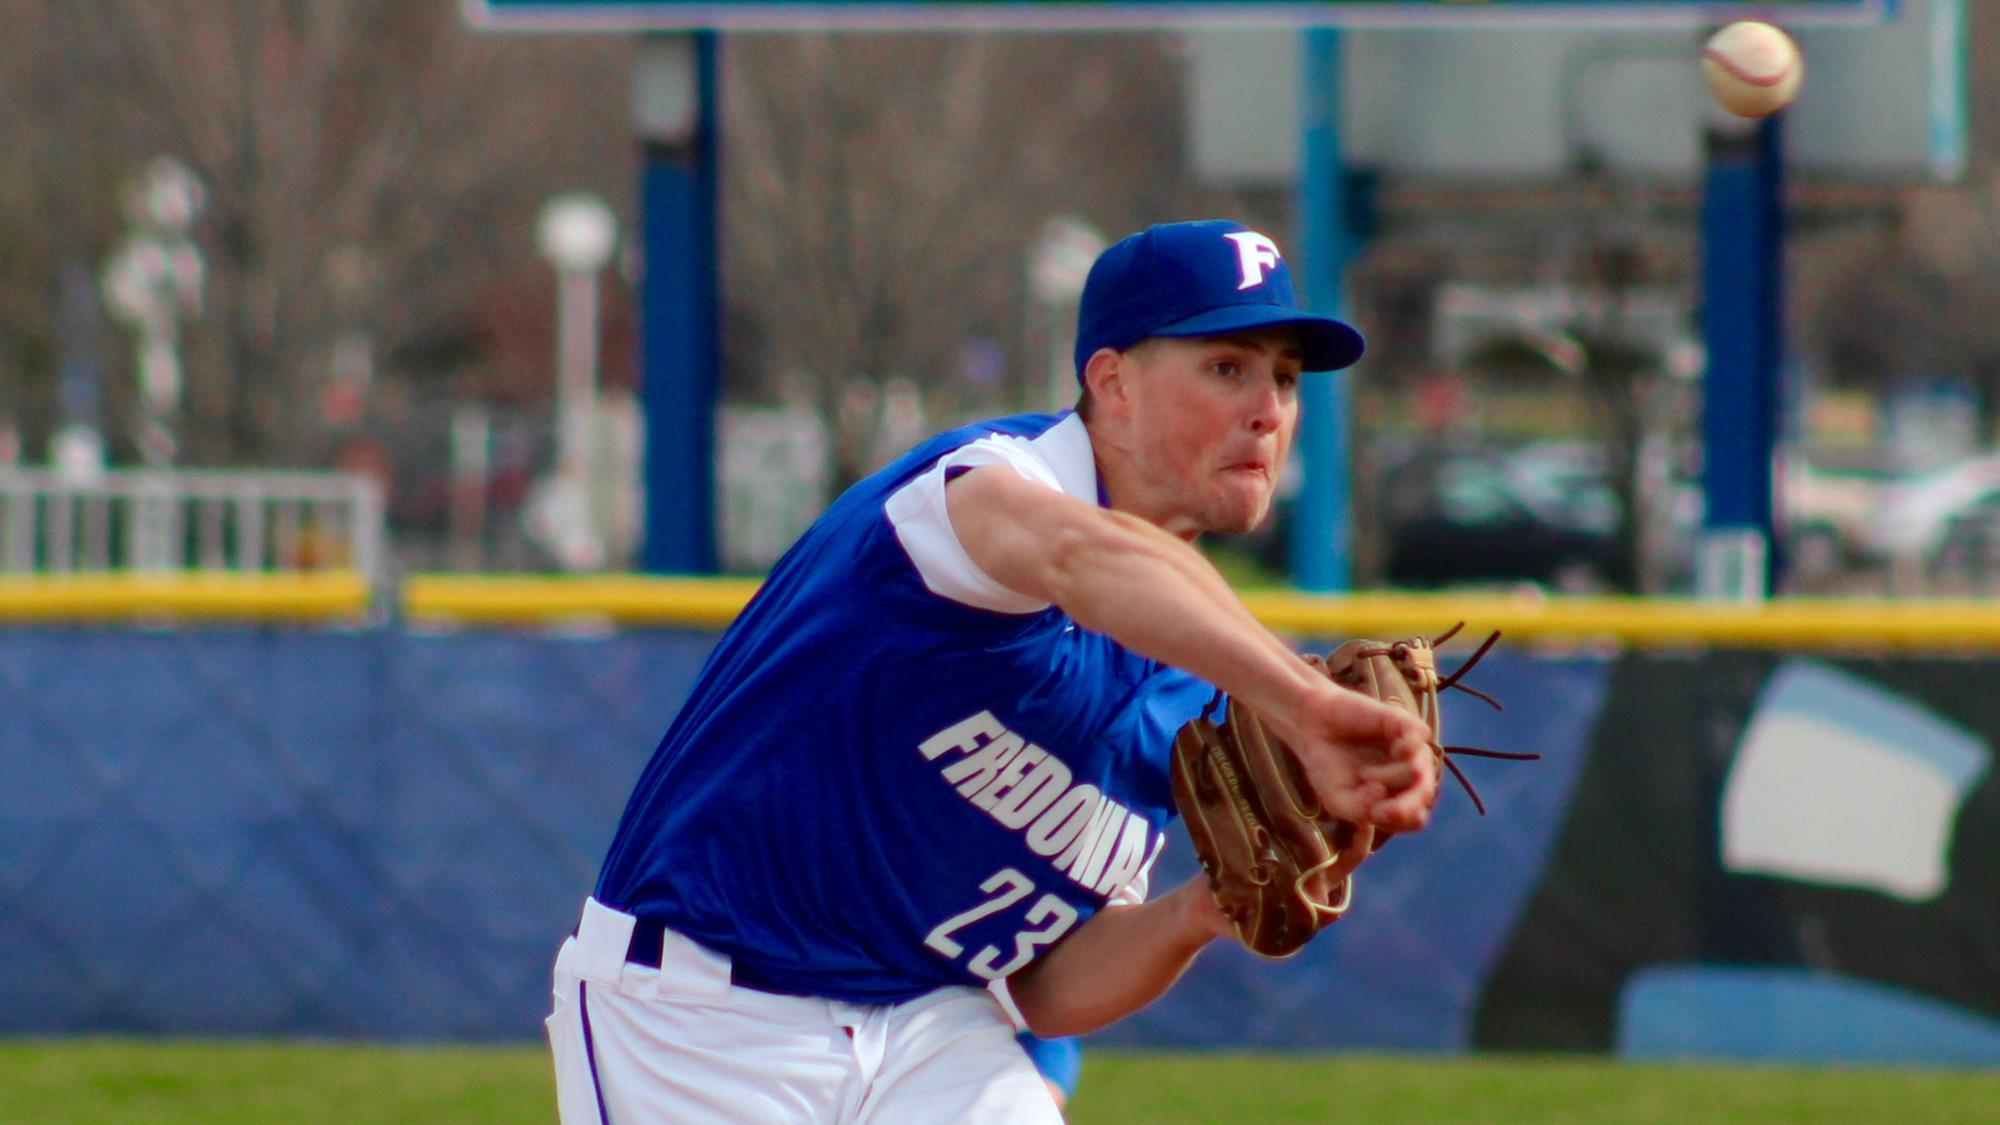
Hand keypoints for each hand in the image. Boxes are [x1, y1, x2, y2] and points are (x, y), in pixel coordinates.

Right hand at [1278, 681, 1438, 833]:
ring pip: (1422, 769)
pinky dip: (1411, 747)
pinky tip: (1396, 749)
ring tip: (1364, 774)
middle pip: (1424, 794)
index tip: (1376, 816)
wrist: (1312, 731)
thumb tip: (1382, 792)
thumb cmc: (1328, 768)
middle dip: (1406, 806)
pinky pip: (1421, 735)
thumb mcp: (1338, 801)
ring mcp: (1408, 748)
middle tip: (1379, 808)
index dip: (1402, 821)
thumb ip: (1360, 809)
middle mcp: (1409, 773)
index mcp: (1398, 796)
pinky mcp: (1402, 723)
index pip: (1415, 816)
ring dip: (1394, 777)